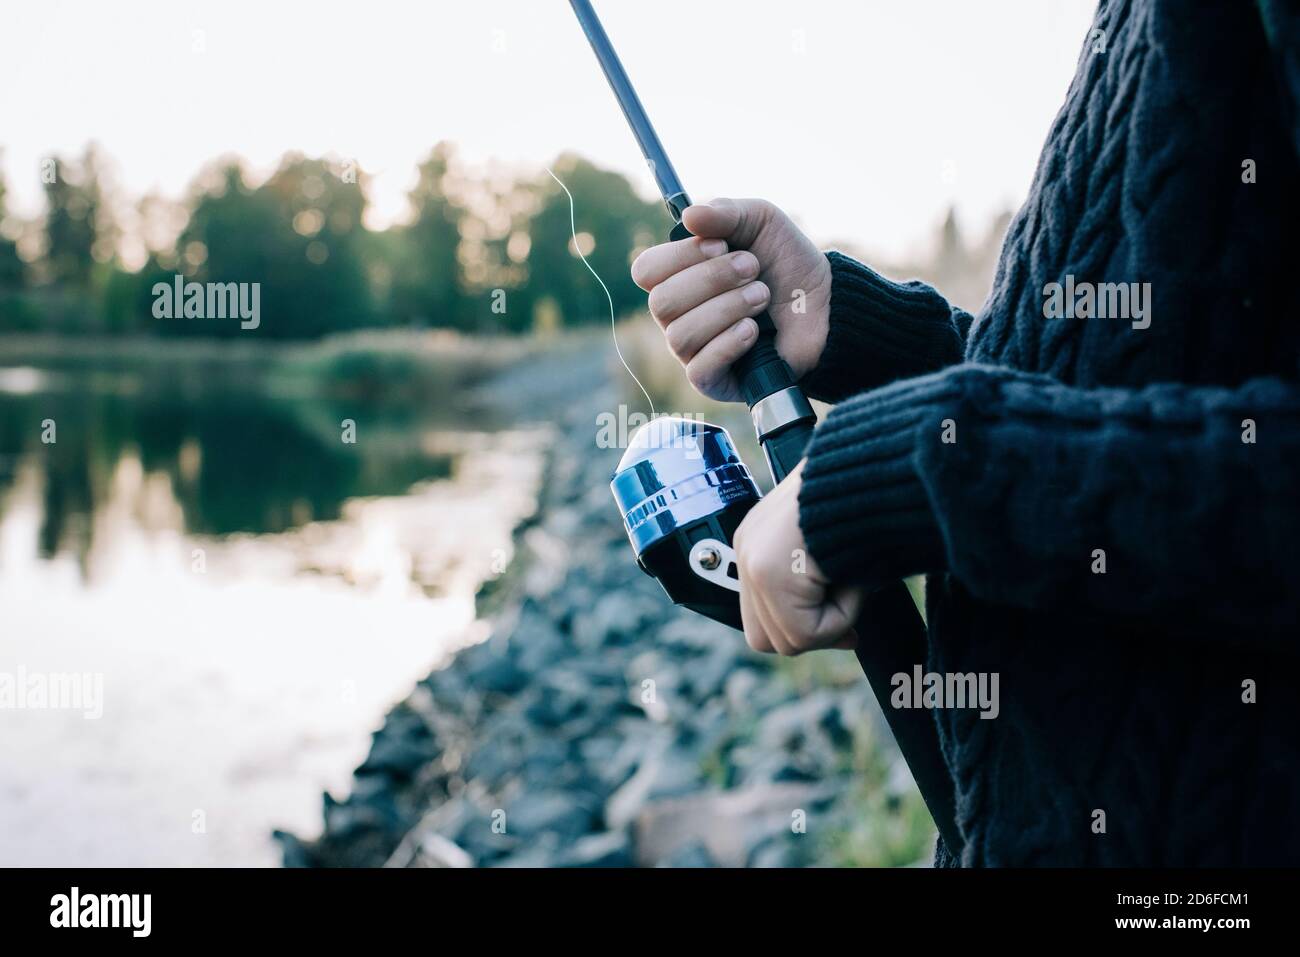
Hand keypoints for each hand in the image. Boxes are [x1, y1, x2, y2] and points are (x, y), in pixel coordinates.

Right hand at [630, 198, 831, 402]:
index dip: (679, 256)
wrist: (827, 304)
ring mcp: (693, 350)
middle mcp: (679, 315)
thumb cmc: (787, 263)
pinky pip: (699, 368)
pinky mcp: (713, 380)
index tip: (720, 245)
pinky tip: (754, 331)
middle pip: (661, 303)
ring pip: (680, 336)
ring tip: (762, 297)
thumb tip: (689, 215)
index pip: (647, 271)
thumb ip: (725, 211)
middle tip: (753, 268)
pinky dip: (728, 344)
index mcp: (679, 277)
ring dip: (727, 309)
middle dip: (712, 280)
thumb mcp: (761, 221)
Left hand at [733, 461, 862, 654]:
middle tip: (851, 630)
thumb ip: (818, 589)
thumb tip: (844, 640)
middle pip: (765, 639)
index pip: (762, 619)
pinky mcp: (770, 573)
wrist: (870, 470)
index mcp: (757, 544)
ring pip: (788, 640)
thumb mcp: (833, 551)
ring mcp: (754, 562)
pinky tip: (852, 579)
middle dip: (811, 638)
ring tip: (852, 585)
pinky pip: (806, 631)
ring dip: (832, 624)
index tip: (846, 630)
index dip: (802, 632)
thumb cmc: (864, 503)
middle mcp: (747, 552)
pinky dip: (842, 616)